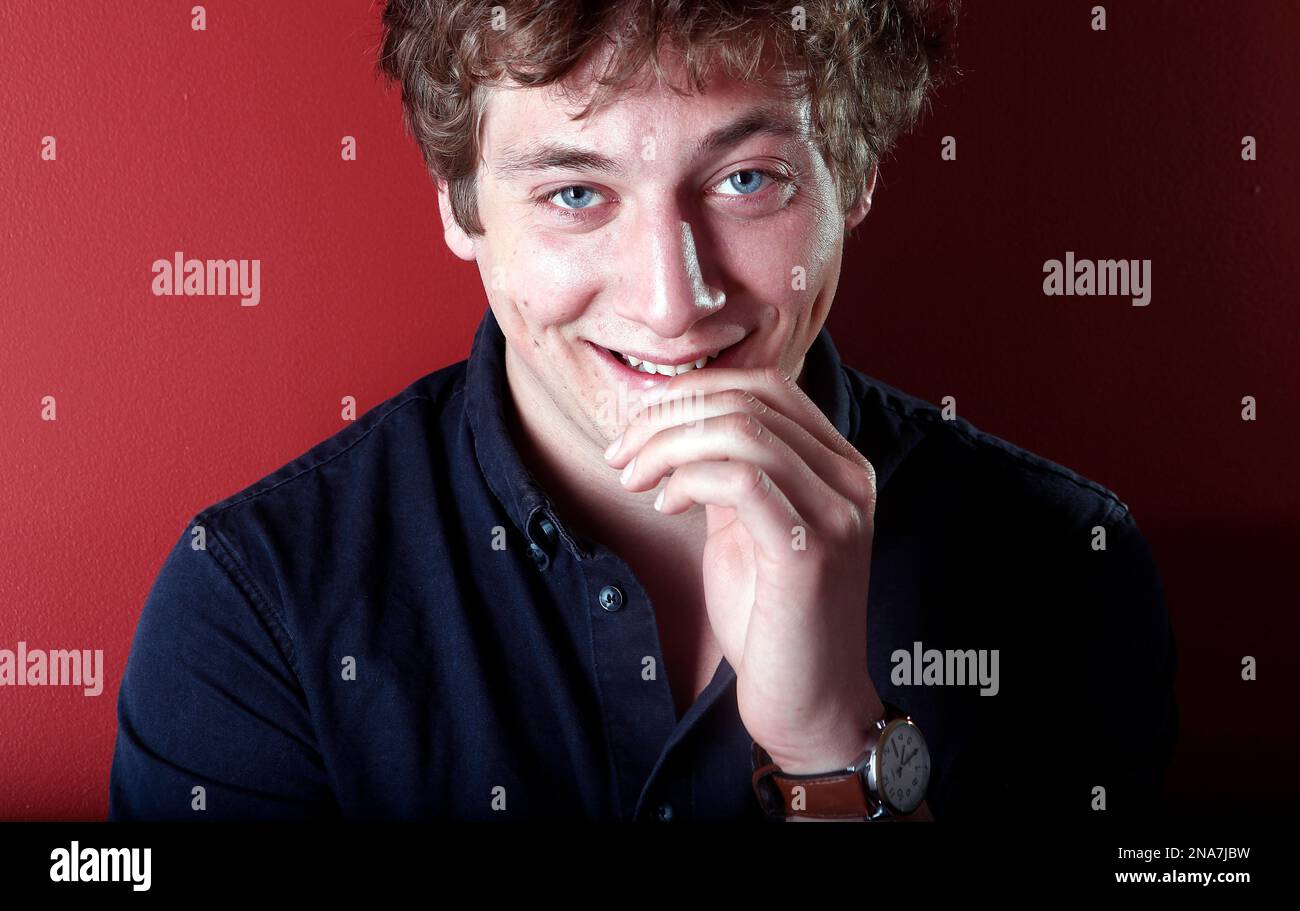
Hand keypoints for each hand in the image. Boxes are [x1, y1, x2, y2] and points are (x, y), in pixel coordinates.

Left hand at [604, 366, 883, 772]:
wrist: (808, 702)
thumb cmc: (771, 618)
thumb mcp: (746, 527)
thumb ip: (729, 474)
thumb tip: (677, 426)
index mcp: (838, 465)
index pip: (768, 386)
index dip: (694, 390)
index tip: (640, 424)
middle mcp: (848, 479)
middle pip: (750, 401)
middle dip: (667, 417)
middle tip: (621, 454)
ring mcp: (837, 512)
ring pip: (742, 432)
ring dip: (668, 446)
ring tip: (633, 478)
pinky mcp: (811, 549)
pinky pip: (742, 480)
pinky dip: (690, 480)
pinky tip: (666, 505)